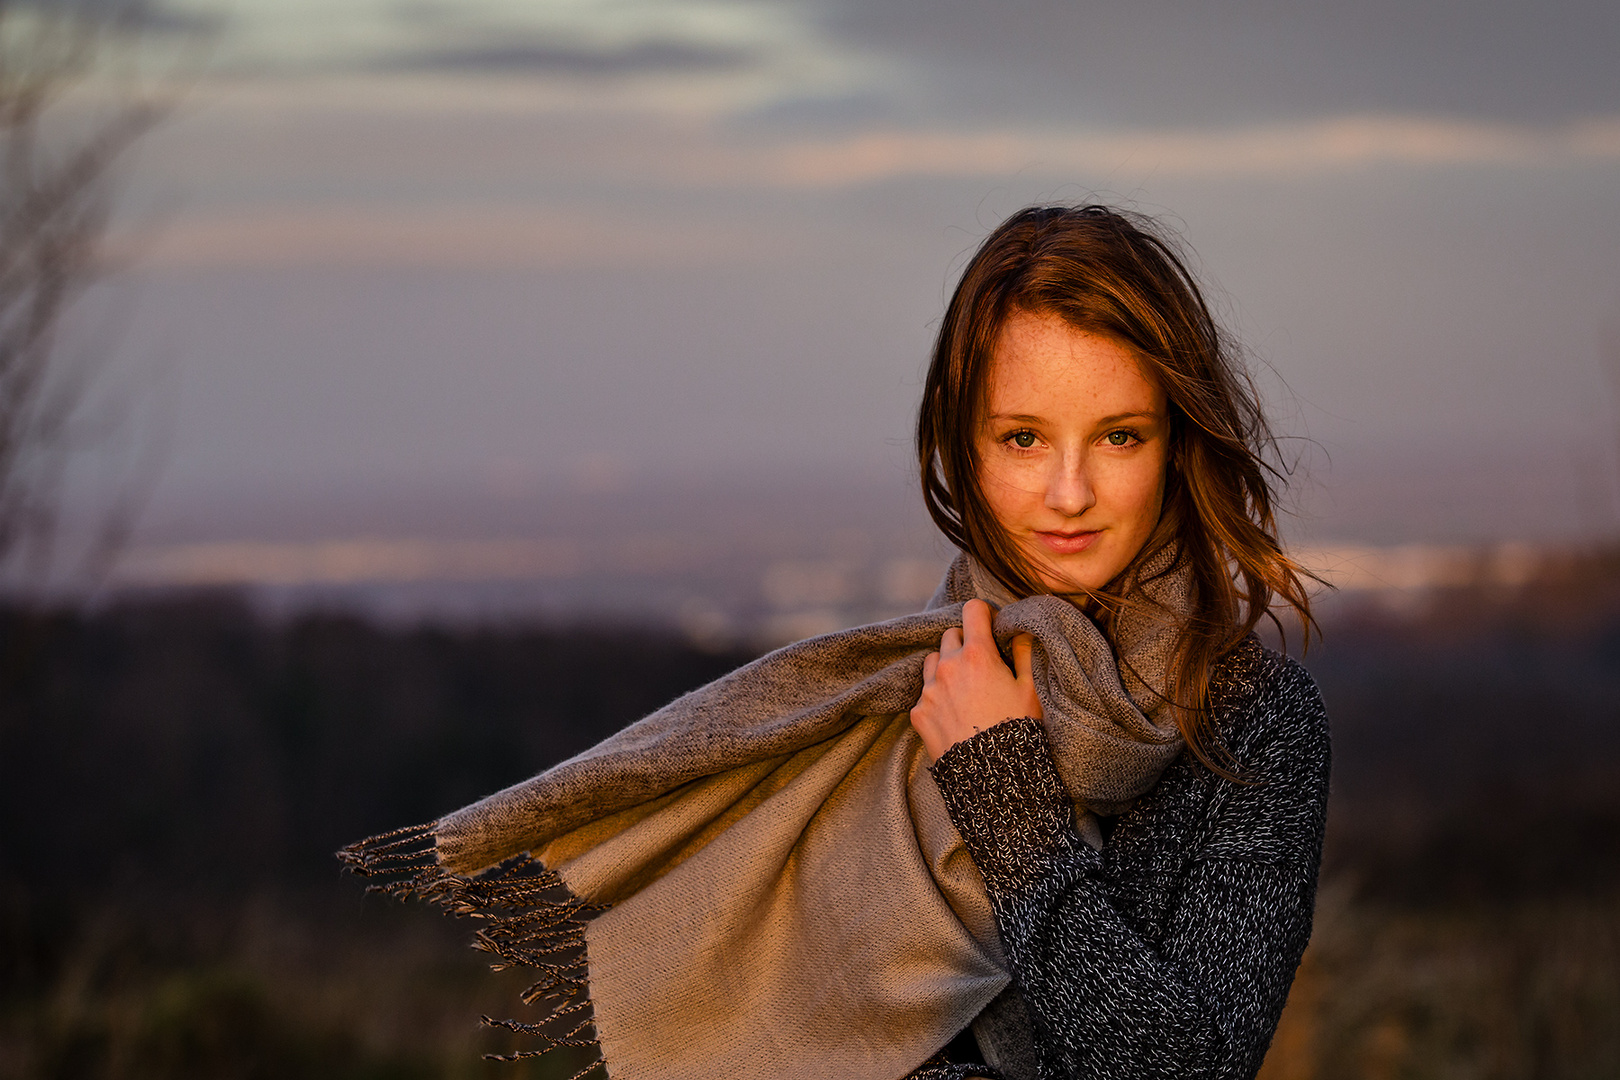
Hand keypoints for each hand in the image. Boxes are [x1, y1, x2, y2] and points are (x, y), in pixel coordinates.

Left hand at [909, 598, 1041, 761]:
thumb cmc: (1018, 730)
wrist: (993, 777)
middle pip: (950, 635)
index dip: (984, 614)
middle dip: (965, 643)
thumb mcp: (1031, 690)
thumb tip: (1020, 630)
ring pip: (932, 661)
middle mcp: (947, 667)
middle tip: (981, 664)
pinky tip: (955, 713)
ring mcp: (929, 690)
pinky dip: (937, 697)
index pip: (972, 610)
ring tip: (965, 688)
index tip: (992, 627)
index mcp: (977, 655)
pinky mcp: (918, 713)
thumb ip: (1025, 652)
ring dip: (946, 666)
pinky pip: (925, 694)